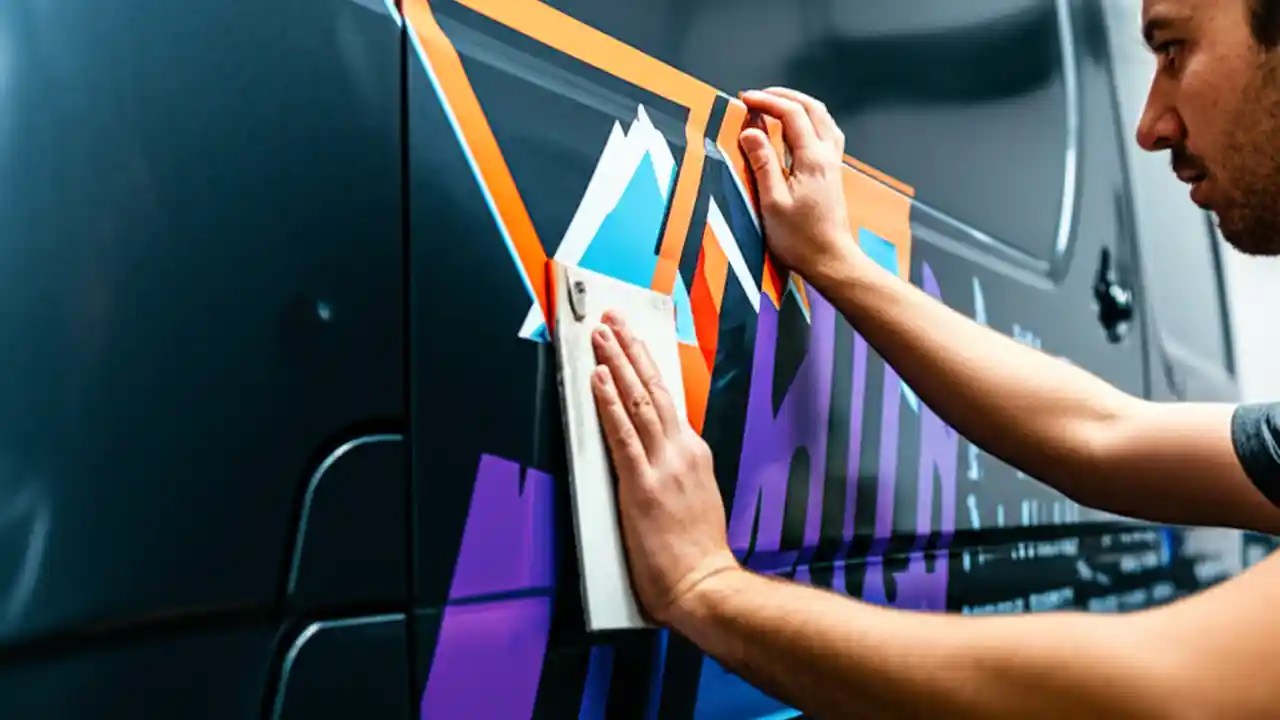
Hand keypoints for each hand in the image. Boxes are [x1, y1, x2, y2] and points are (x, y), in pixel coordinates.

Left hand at [590, 311, 739, 625]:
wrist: (705, 585)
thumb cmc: (697, 553)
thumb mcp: (696, 498)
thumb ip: (678, 472)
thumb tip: (657, 456)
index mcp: (694, 453)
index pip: (667, 399)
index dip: (647, 366)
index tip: (632, 342)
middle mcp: (682, 451)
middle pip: (653, 388)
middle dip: (630, 350)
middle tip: (612, 319)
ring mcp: (663, 466)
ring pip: (639, 401)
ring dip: (616, 364)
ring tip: (600, 335)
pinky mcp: (642, 485)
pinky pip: (622, 435)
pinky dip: (609, 403)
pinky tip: (599, 380)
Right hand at [739, 87, 860, 285]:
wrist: (830, 260)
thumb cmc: (800, 239)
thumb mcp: (772, 202)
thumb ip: (762, 163)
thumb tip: (750, 131)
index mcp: (812, 159)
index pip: (791, 114)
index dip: (767, 101)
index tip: (744, 100)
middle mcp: (827, 156)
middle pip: (812, 108)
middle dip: (785, 96)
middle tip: (759, 96)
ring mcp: (833, 164)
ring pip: (823, 118)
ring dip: (800, 105)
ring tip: (776, 105)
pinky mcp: (832, 174)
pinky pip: (826, 134)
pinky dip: (809, 121)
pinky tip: (796, 130)